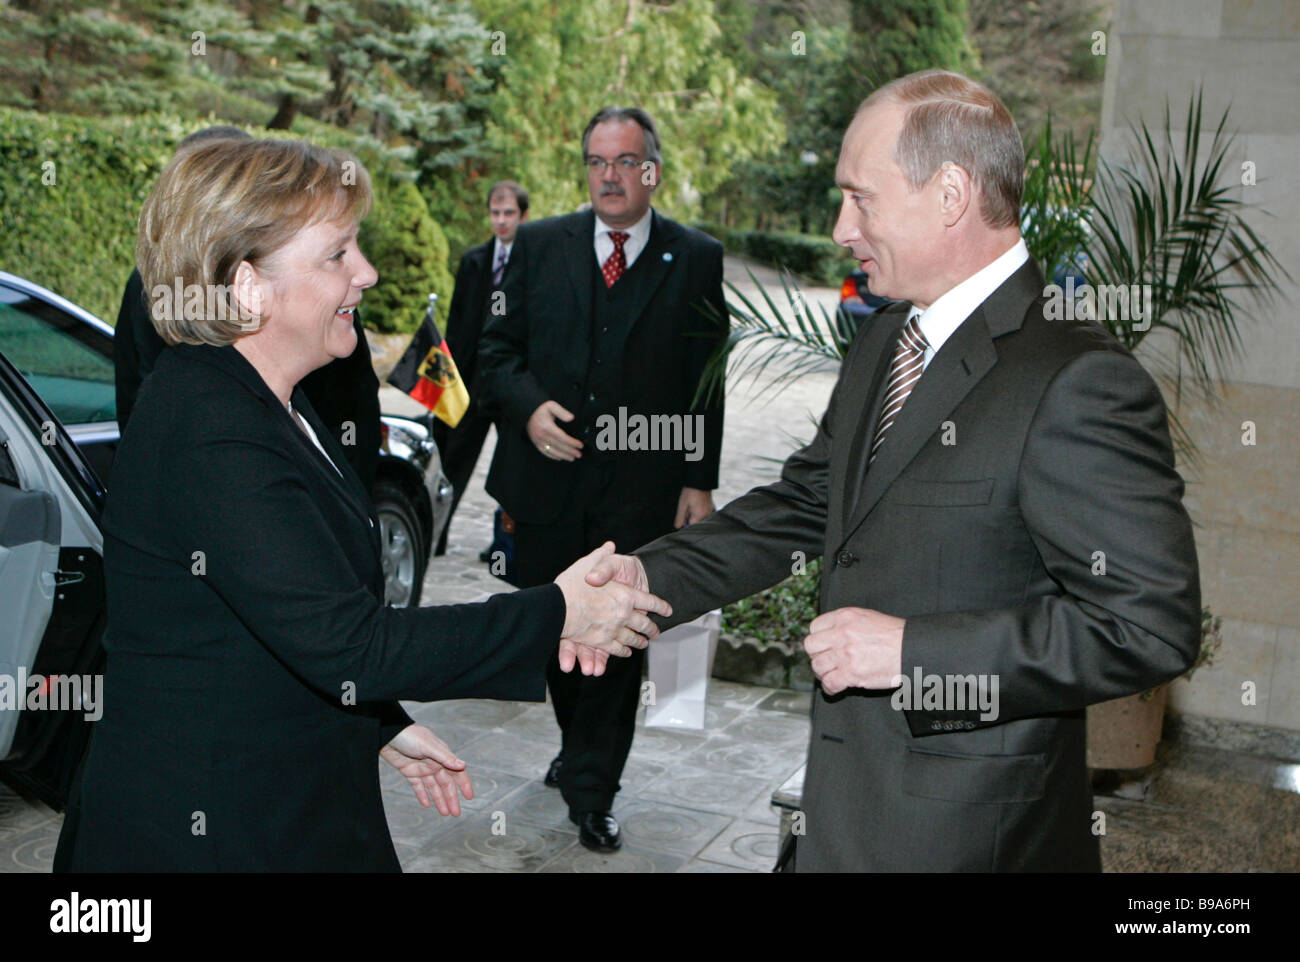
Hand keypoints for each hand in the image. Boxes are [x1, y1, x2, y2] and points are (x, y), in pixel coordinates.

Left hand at [380, 723, 473, 814]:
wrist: (386, 732)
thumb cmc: (409, 735)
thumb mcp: (428, 746)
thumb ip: (445, 757)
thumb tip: (463, 765)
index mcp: (442, 755)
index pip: (457, 772)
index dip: (464, 784)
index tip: (469, 797)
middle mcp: (434, 763)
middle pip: (445, 784)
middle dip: (451, 798)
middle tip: (456, 813)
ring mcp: (422, 768)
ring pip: (433, 788)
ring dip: (439, 800)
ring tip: (444, 813)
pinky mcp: (410, 771)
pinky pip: (418, 786)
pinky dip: (422, 795)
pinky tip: (426, 805)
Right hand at [527, 400, 582, 460]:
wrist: (527, 413)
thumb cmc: (540, 410)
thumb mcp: (551, 406)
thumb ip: (561, 412)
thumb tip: (571, 418)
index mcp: (547, 427)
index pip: (563, 438)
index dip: (572, 443)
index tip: (580, 445)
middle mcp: (542, 436)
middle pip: (559, 446)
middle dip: (571, 451)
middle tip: (579, 454)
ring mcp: (539, 441)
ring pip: (553, 452)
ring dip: (564, 456)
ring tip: (572, 458)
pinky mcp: (536, 444)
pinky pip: (546, 453)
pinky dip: (554, 456)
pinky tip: (560, 458)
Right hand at [554, 542, 671, 674]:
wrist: (558, 607)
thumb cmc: (572, 584)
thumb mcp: (588, 563)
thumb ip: (602, 557)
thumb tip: (610, 546)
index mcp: (624, 594)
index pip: (650, 601)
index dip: (660, 606)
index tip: (668, 610)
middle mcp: (623, 613)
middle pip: (644, 623)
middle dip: (651, 628)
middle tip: (655, 631)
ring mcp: (614, 629)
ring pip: (633, 637)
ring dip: (640, 640)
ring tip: (644, 642)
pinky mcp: (602, 642)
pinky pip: (618, 648)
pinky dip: (624, 650)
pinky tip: (626, 651)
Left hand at [674, 487, 713, 527]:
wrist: (700, 481)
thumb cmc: (691, 491)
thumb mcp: (682, 504)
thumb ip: (680, 517)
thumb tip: (678, 526)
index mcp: (700, 515)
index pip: (690, 525)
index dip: (685, 520)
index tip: (684, 512)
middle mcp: (707, 514)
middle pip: (695, 521)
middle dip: (689, 516)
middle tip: (688, 506)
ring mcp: (709, 510)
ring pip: (698, 517)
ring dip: (693, 512)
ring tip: (692, 503)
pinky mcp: (710, 507)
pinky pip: (702, 512)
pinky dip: (698, 509)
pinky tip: (696, 502)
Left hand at [803, 606, 904, 695]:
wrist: (910, 649)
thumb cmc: (894, 634)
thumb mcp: (866, 617)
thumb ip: (845, 624)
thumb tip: (830, 634)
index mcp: (844, 617)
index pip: (814, 627)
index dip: (818, 638)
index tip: (822, 646)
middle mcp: (841, 634)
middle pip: (810, 646)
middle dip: (816, 655)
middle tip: (824, 660)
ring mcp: (845, 654)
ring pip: (817, 666)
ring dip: (822, 673)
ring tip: (830, 674)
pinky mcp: (851, 674)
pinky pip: (829, 683)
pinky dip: (830, 688)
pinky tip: (834, 687)